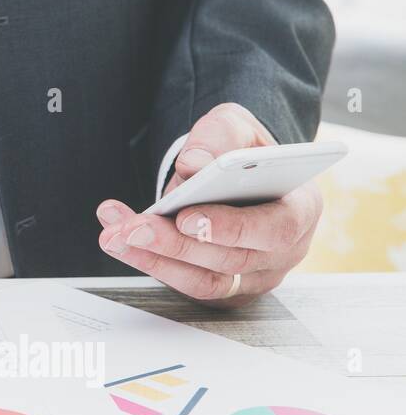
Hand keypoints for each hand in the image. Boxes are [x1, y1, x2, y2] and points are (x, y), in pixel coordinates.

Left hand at [95, 103, 321, 305]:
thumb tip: (193, 164)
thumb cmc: (241, 151)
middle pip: (230, 260)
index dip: (232, 228)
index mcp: (301, 208)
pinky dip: (149, 262)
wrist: (236, 173)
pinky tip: (119, 240)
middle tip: (133, 227)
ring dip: (153, 259)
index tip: (186, 217)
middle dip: (175, 244)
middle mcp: (285, 251)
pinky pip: (187, 284)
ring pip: (204, 280)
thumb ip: (218, 135)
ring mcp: (256, 275)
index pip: (276, 228)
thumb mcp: (235, 126)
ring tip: (114, 235)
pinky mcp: (225, 288)